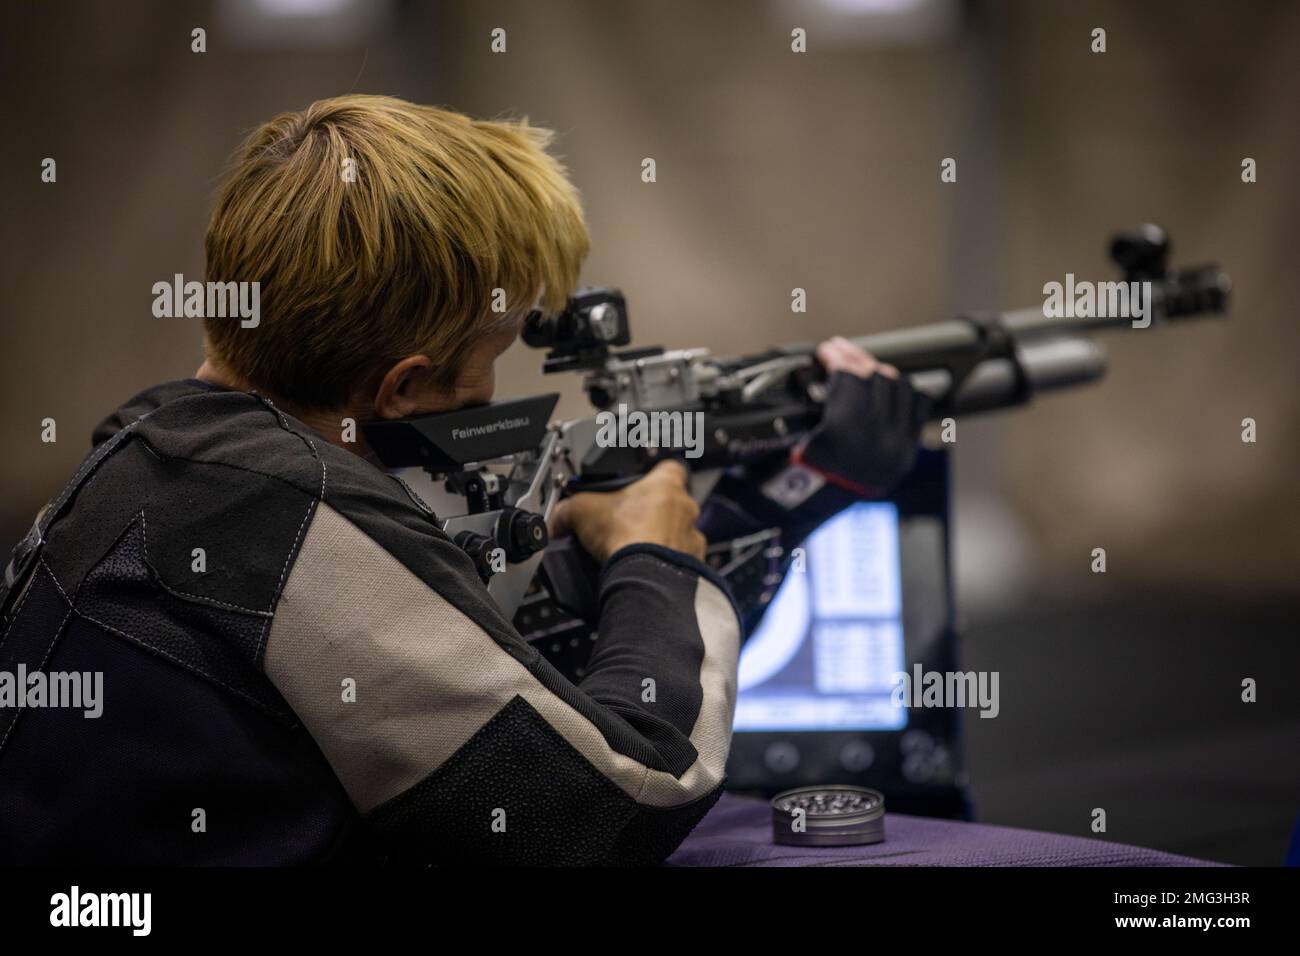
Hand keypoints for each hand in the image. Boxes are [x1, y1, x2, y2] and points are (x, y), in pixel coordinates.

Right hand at [548, 459, 705, 562]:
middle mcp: (685, 509)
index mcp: (665, 484)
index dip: (654, 474)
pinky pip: (682, 563)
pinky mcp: (694, 565)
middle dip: (652, 514)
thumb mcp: (582, 511)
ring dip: (662, 540)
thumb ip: (568, 510)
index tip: (642, 483)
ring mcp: (692, 538)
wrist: (646, 576)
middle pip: (672, 503)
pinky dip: (667, 566)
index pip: (670, 466)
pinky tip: (647, 570)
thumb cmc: (627, 537)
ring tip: (636, 551)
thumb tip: (556, 521)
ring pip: (679, 534)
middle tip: (629, 524)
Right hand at [797, 337, 928, 495]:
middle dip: (857, 359)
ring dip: (881, 371)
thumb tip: (833, 363)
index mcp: (845, 435)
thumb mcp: (798, 431)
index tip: (827, 351)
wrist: (815, 502)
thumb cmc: (799, 469)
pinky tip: (887, 386)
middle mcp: (877, 440)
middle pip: (876, 378)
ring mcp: (897, 446)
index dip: (838, 358)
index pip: (850, 377)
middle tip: (841, 351)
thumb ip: (824, 397)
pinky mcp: (906, 451)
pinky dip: (903, 392)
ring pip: (900, 387)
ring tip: (863, 365)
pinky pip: (916, 407)